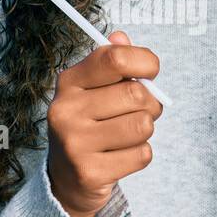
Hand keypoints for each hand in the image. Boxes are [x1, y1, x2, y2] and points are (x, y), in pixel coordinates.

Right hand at [47, 30, 162, 216]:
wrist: (66, 179)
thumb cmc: (89, 124)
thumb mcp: (93, 90)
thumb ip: (110, 62)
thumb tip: (121, 37)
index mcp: (68, 82)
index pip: (115, 58)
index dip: (144, 61)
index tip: (150, 70)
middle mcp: (66, 110)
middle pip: (136, 94)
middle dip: (150, 103)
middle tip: (142, 111)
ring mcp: (74, 143)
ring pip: (142, 125)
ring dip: (146, 130)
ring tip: (128, 134)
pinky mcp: (89, 172)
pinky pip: (141, 154)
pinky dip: (140, 155)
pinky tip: (121, 156)